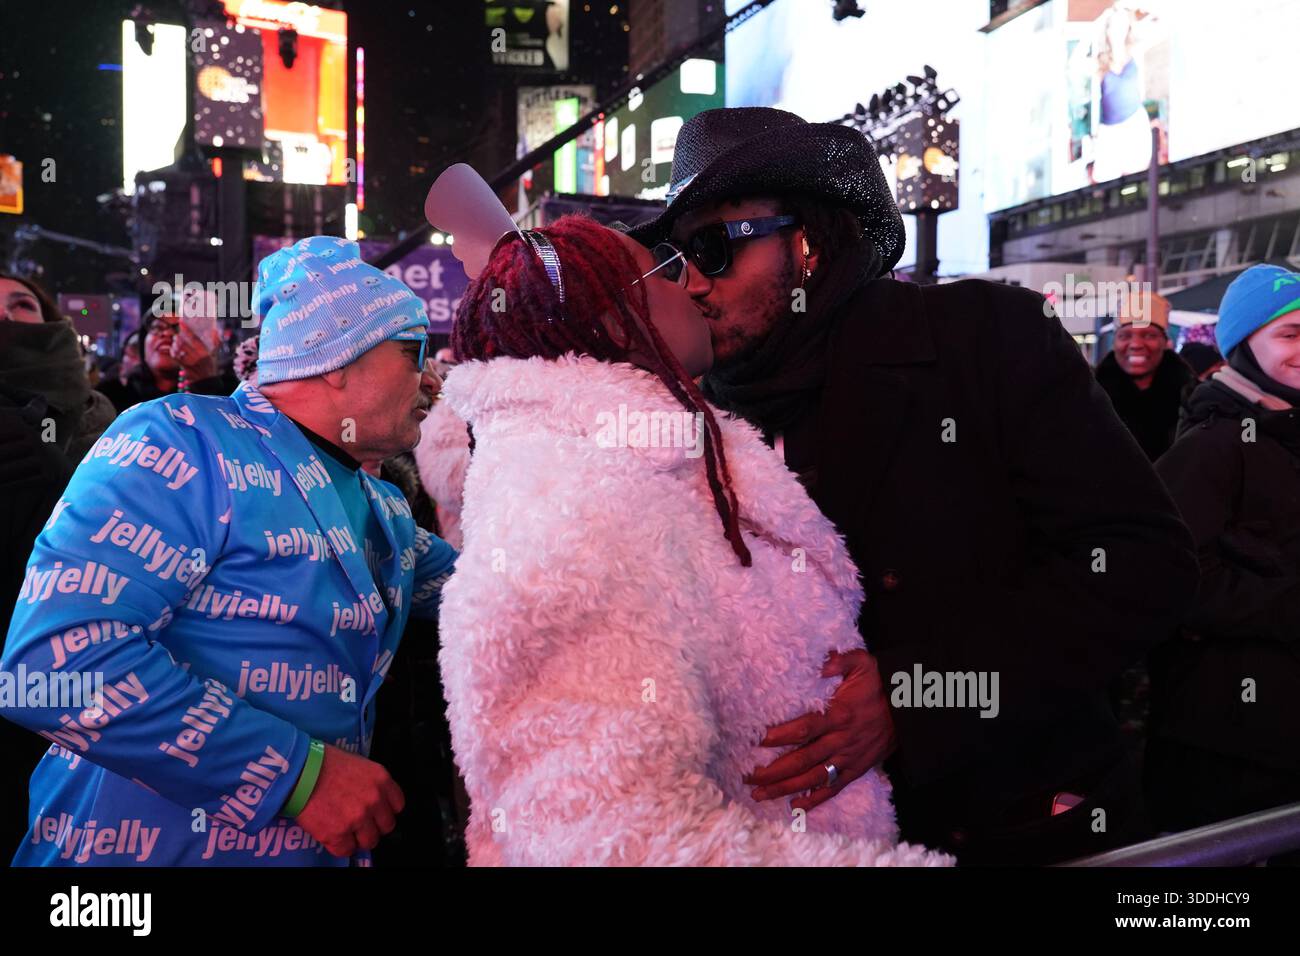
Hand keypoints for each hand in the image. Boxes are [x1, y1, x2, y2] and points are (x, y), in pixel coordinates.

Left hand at [169, 322, 218, 380]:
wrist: (207, 381)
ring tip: (175, 341)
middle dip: (178, 337)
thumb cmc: (211, 365)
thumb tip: (214, 330)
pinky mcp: (184, 367)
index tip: (181, 322)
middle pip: (183, 343)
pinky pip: (175, 357)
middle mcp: (197, 357)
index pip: (194, 338)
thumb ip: (215, 342)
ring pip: (178, 350)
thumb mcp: (215, 354)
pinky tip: (174, 349)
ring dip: (175, 344)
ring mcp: (189, 362)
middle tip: (177, 334)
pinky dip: (173, 352)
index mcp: (205, 352)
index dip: (186, 330)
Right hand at [293, 744, 404, 856]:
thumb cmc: (323, 762)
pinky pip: (347, 850)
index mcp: (381, 780)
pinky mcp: (338, 834)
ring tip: (347, 831)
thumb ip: (371, 783)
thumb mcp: (359, 764)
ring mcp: (357, 818)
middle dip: (374, 826)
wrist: (298, 770)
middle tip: (361, 824)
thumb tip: (373, 799)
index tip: (377, 813)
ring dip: (358, 839)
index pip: (398, 805)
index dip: (385, 810)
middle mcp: (374, 800)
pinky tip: (333, 836)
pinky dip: (340, 846)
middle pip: (386, 826)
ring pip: (369, 841)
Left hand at [746, 649, 896, 813]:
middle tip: (748, 777)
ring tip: (760, 794)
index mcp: (839, 715)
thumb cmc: (882, 684)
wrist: (911, 710)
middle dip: (774, 770)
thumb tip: (820, 661)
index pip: (806, 728)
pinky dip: (815, 799)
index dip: (782, 735)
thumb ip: (840, 660)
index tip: (760, 740)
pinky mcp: (856, 769)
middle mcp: (841, 740)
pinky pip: (833, 788)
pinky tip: (796, 806)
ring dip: (785, 788)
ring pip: (813, 778)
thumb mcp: (863, 663)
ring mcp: (848, 758)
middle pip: (803, 759)